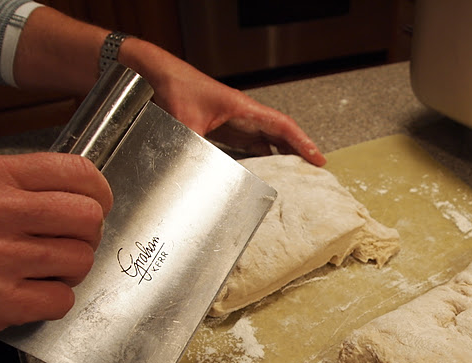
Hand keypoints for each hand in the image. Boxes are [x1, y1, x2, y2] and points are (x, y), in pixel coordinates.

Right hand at [0, 154, 112, 335]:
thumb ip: (15, 185)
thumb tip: (74, 193)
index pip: (78, 175)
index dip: (97, 192)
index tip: (93, 202)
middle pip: (89, 220)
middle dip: (84, 233)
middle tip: (64, 239)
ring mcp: (0, 259)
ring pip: (80, 261)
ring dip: (67, 269)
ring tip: (39, 267)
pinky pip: (60, 301)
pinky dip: (51, 301)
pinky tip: (26, 292)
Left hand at [121, 41, 326, 166]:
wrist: (153, 75)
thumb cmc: (173, 86)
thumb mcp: (185, 121)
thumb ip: (196, 149)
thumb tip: (202, 176)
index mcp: (242, 108)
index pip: (281, 126)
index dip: (302, 143)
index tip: (318, 158)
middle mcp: (243, 115)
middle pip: (280, 135)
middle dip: (299, 153)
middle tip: (314, 174)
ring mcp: (234, 123)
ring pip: (267, 142)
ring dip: (281, 158)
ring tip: (295, 178)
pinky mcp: (223, 130)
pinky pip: (249, 146)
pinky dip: (261, 159)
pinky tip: (264, 174)